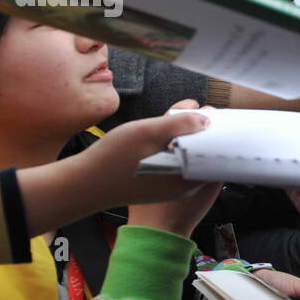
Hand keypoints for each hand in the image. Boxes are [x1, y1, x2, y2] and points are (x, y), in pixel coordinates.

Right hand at [19, 102, 213, 234]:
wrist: (84, 185)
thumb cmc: (113, 159)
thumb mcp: (149, 132)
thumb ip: (181, 123)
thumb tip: (207, 118)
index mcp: (189, 177)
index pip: (215, 150)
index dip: (213, 128)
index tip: (205, 110)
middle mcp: (186, 187)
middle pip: (204, 153)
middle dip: (199, 131)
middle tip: (188, 110)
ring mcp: (174, 189)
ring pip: (190, 158)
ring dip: (186, 138)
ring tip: (174, 120)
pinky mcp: (162, 187)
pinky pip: (178, 165)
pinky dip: (175, 149)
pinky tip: (162, 137)